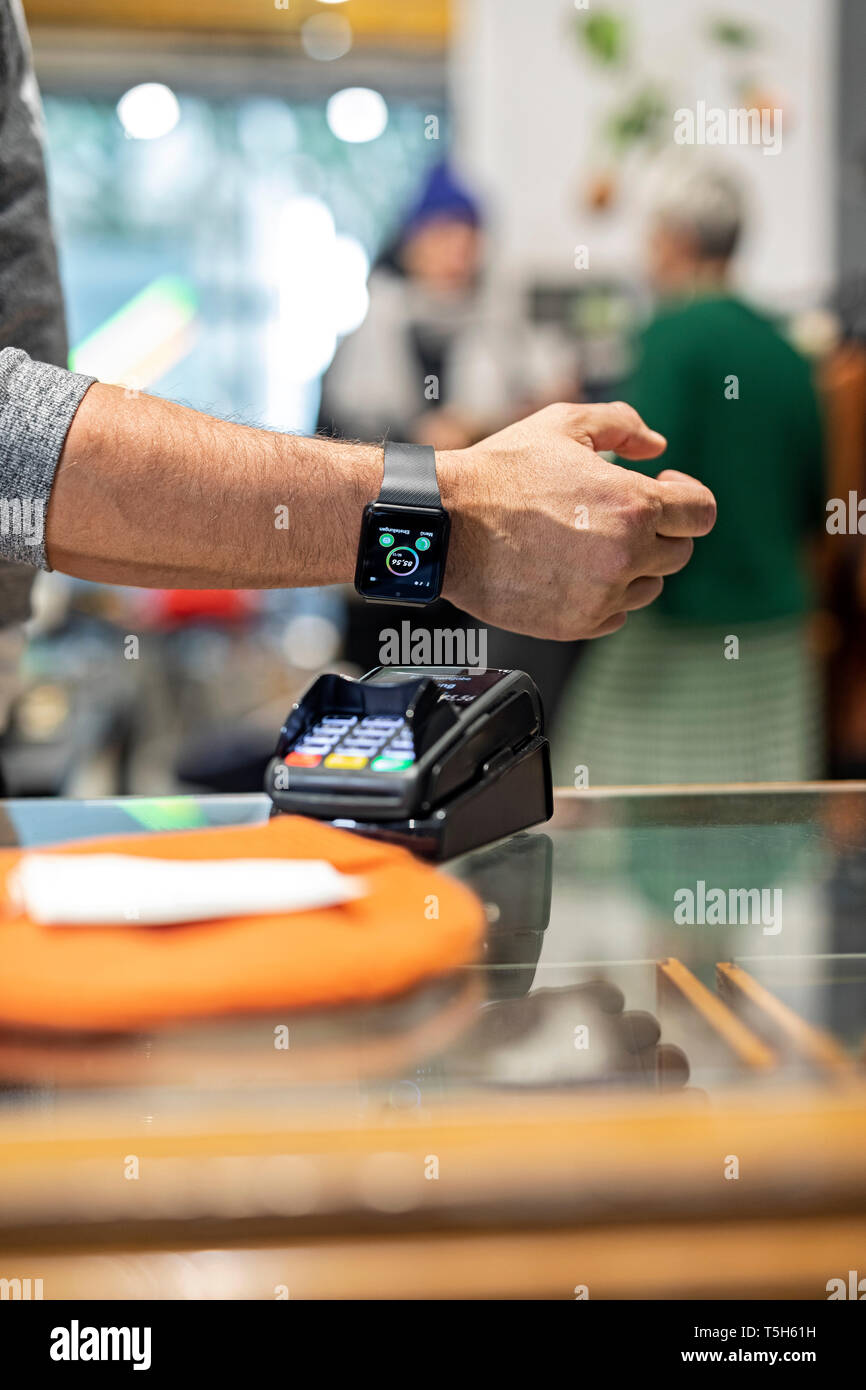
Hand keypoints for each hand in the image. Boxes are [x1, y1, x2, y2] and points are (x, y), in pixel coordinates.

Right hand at [436, 401, 715, 639]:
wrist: (446, 525)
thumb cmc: (500, 473)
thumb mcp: (563, 424)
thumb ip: (622, 425)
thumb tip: (656, 446)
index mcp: (633, 504)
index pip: (702, 513)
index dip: (688, 497)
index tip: (668, 490)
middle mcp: (626, 555)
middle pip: (679, 552)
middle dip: (658, 531)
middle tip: (621, 514)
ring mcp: (602, 595)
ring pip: (648, 587)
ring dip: (633, 566)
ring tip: (591, 543)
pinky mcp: (577, 623)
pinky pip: (615, 616)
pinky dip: (603, 595)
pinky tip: (572, 570)